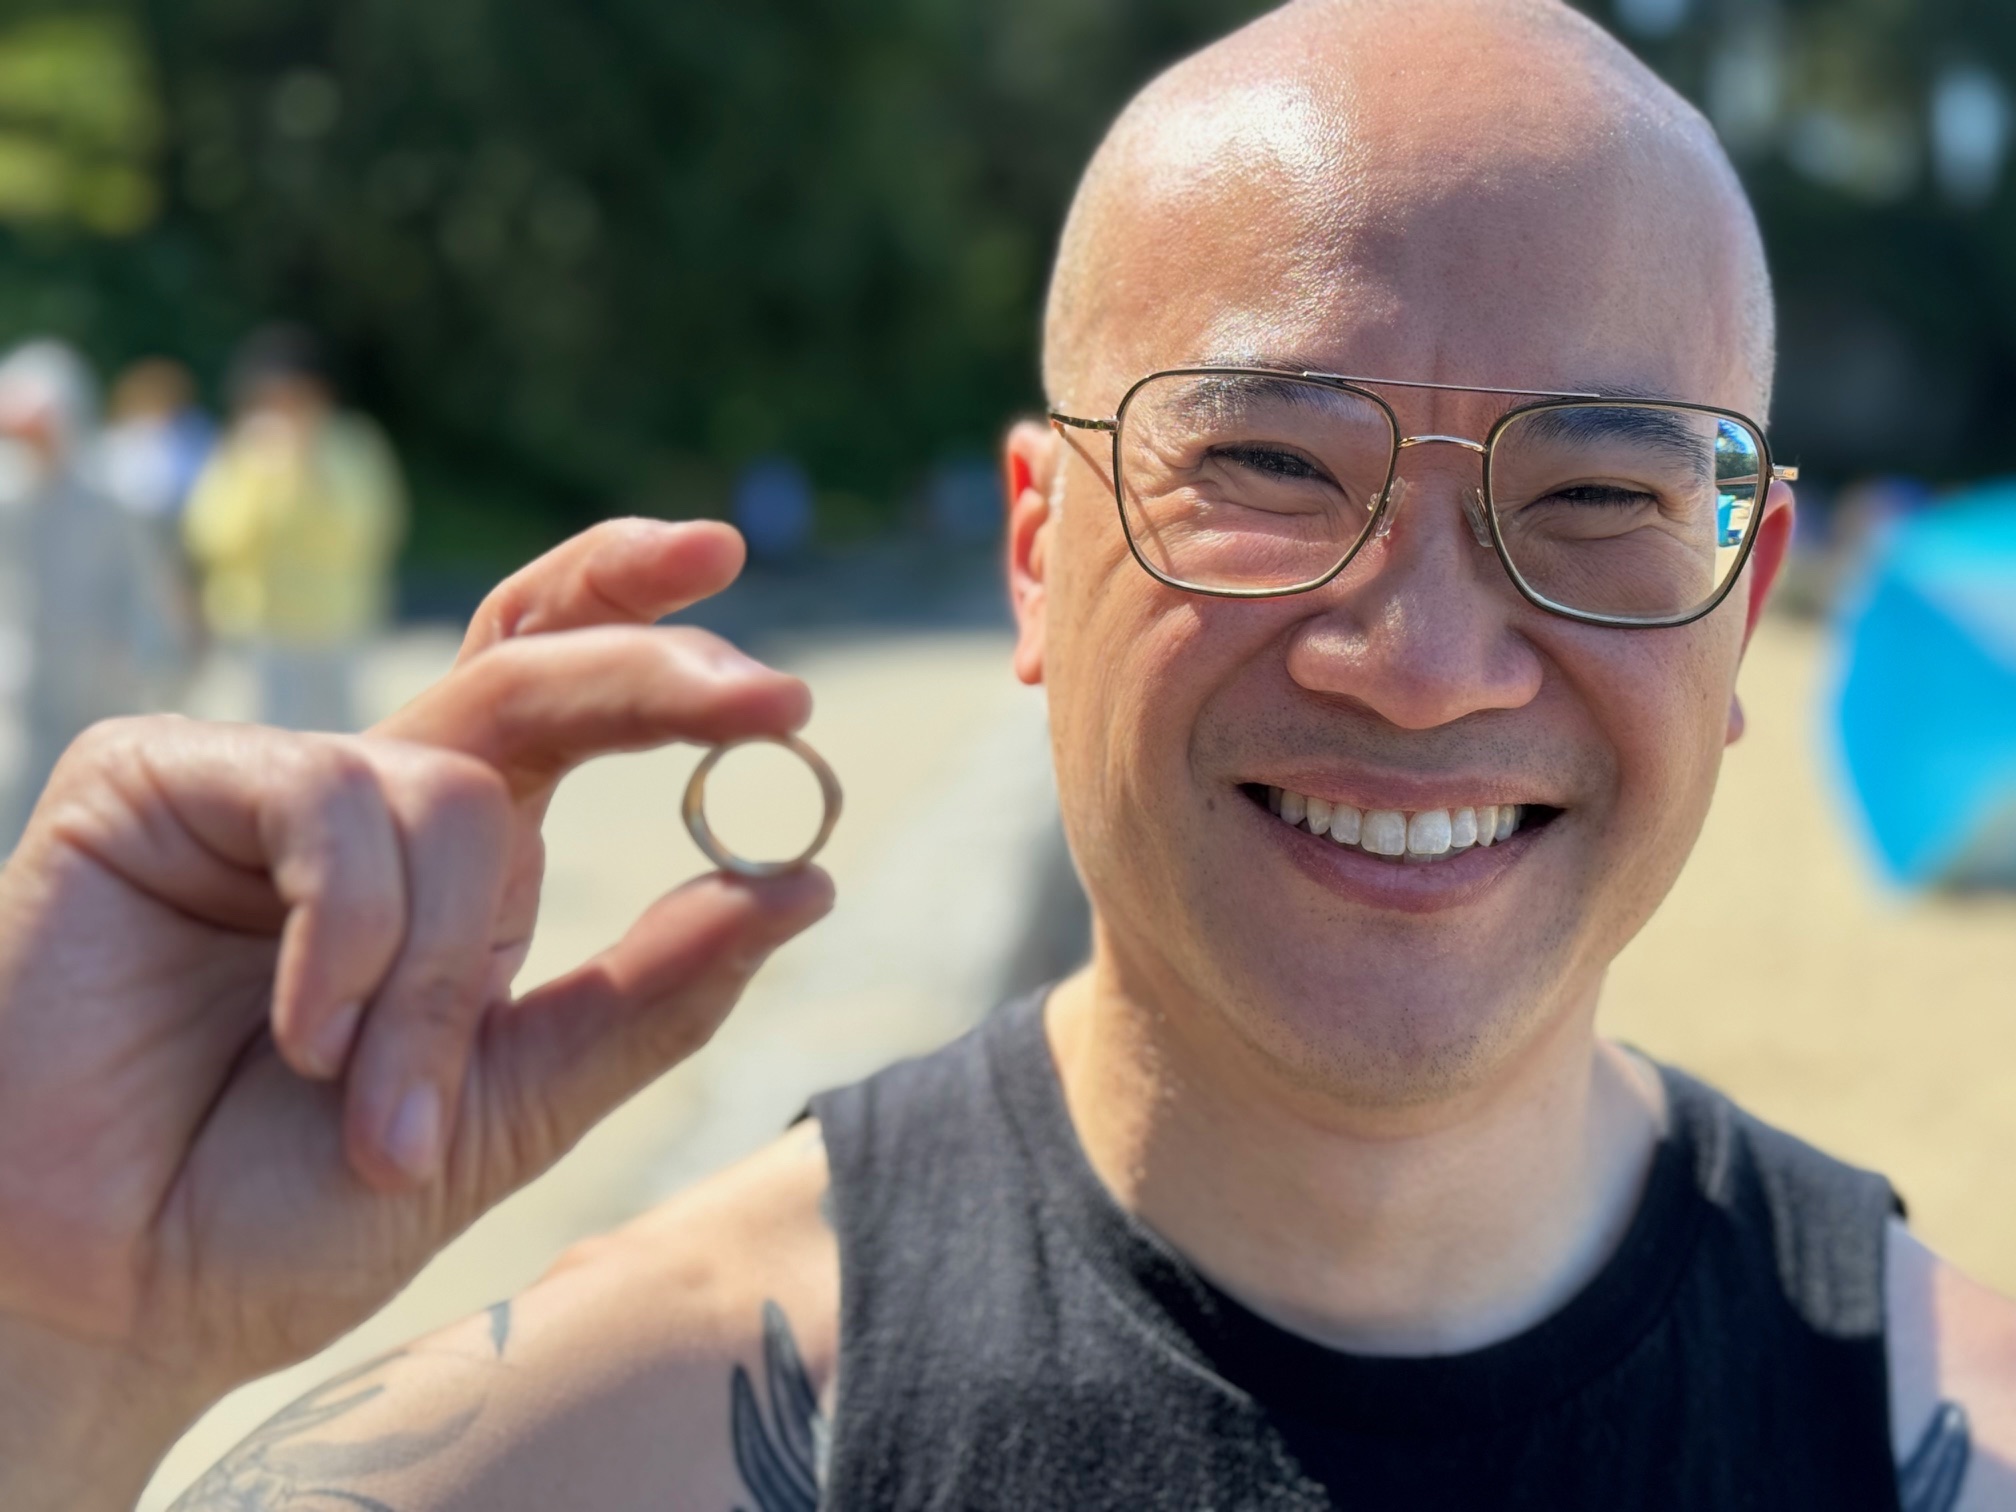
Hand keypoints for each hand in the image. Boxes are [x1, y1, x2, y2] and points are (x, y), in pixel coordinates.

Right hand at [0, 520, 831, 1497]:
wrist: (108, 1298)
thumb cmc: (292, 1211)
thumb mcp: (511, 1107)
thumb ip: (649, 997)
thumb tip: (807, 884)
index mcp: (460, 872)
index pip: (569, 709)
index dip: (661, 649)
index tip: (788, 668)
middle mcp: (375, 809)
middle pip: (534, 669)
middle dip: (658, 674)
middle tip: (769, 698)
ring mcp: (264, 786)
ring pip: (451, 793)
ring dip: (442, 971)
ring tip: (374, 1103)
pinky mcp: (154, 782)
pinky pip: (327, 805)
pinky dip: (348, 937)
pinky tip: (300, 1036)